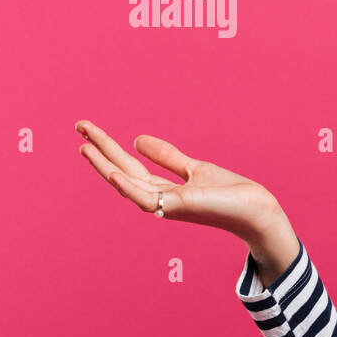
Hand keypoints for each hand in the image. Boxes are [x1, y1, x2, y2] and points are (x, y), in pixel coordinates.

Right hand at [75, 119, 284, 243]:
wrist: (256, 210)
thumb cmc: (230, 193)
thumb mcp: (194, 168)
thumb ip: (167, 157)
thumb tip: (137, 139)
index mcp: (164, 190)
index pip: (129, 166)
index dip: (109, 148)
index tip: (88, 130)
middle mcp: (160, 199)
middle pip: (122, 172)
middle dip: (100, 151)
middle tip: (79, 126)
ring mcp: (168, 205)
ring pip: (128, 184)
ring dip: (105, 165)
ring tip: (84, 145)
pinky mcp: (179, 207)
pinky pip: (147, 200)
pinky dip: (128, 188)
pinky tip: (112, 173)